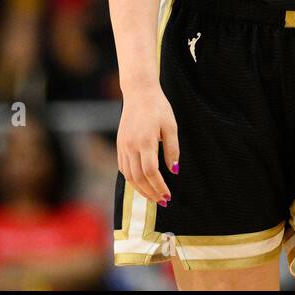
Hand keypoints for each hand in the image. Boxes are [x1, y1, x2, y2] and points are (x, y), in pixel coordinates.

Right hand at [116, 83, 178, 205]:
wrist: (139, 92)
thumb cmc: (158, 107)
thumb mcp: (171, 126)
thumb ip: (172, 150)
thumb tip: (174, 171)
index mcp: (146, 141)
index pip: (151, 172)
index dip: (159, 187)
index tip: (167, 196)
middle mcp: (131, 146)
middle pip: (139, 178)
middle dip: (150, 193)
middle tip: (161, 201)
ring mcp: (123, 145)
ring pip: (129, 175)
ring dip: (140, 189)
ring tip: (152, 196)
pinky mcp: (120, 144)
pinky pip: (123, 167)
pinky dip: (131, 179)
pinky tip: (141, 183)